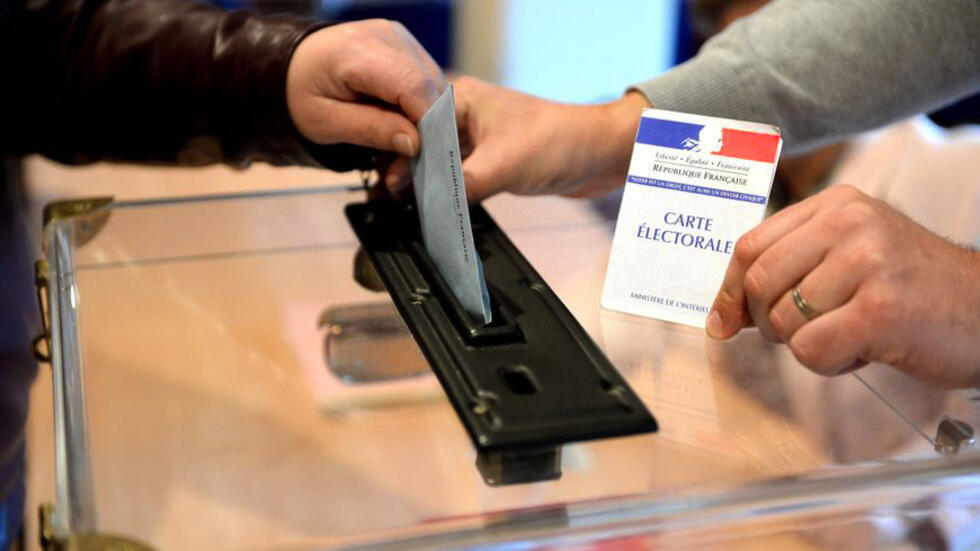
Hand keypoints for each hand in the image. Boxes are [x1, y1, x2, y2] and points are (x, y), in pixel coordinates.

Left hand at [286, 19, 445, 156]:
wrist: (294, 66)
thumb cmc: (302, 93)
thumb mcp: (325, 122)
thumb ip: (370, 129)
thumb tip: (415, 144)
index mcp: (360, 49)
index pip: (414, 86)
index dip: (427, 125)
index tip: (422, 158)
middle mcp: (389, 37)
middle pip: (429, 88)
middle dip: (425, 132)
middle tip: (403, 168)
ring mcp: (402, 39)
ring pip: (435, 89)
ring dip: (424, 125)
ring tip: (398, 151)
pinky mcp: (409, 48)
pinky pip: (429, 85)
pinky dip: (420, 113)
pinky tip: (400, 129)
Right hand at [384, 77, 648, 200]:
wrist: (601, 153)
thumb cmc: (559, 142)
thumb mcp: (500, 166)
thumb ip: (459, 187)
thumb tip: (427, 209)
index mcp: (458, 100)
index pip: (413, 130)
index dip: (399, 161)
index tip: (386, 191)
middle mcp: (463, 116)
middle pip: (422, 149)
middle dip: (409, 177)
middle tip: (391, 207)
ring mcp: (477, 138)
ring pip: (440, 166)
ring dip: (429, 188)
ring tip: (409, 213)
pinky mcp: (491, 160)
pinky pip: (459, 178)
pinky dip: (449, 194)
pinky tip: (438, 212)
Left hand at [707, 185, 979, 386]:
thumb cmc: (911, 290)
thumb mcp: (850, 259)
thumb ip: (788, 273)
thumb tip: (721, 318)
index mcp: (837, 205)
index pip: (751, 245)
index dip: (731, 290)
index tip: (724, 322)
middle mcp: (850, 223)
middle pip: (761, 283)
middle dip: (769, 322)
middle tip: (806, 332)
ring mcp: (867, 263)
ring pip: (784, 321)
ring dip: (807, 345)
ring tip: (850, 335)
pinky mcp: (880, 309)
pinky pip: (810, 350)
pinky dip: (829, 364)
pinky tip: (864, 351)